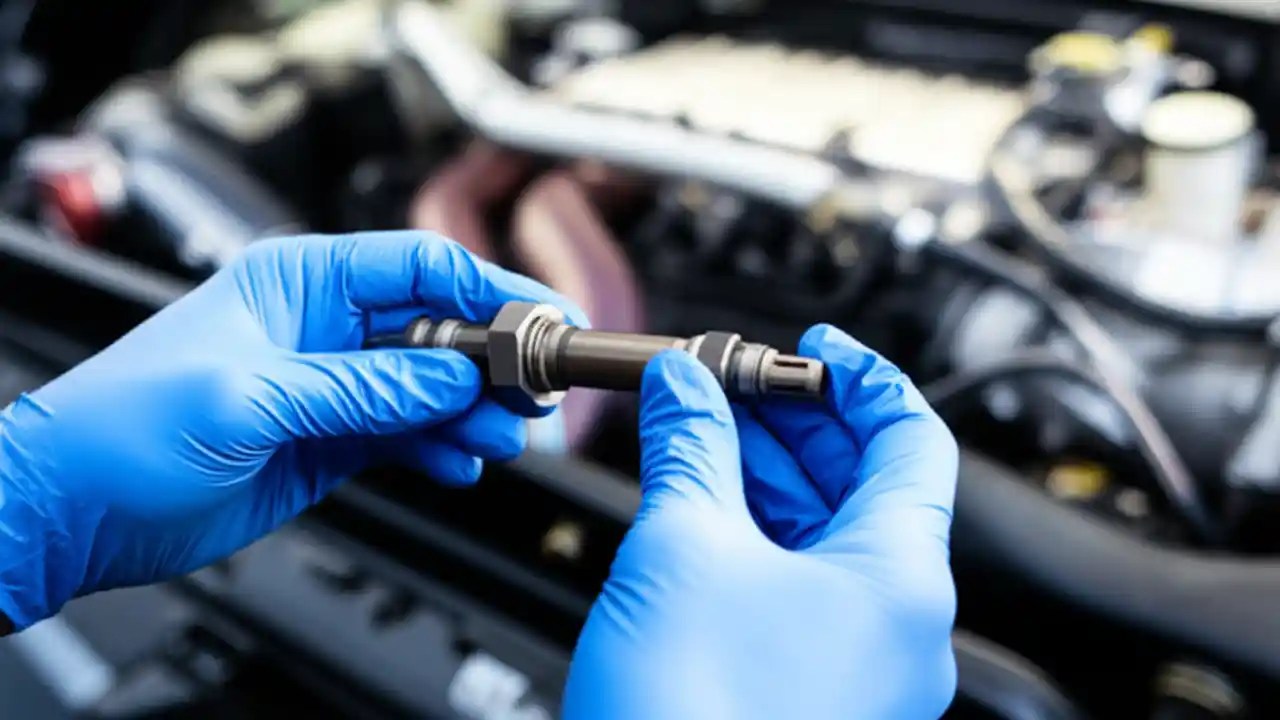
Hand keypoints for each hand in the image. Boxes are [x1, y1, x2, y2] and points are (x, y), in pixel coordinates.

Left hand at [0, 231, 584, 629]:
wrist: (73, 512)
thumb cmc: (123, 428)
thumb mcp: (249, 398)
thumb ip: (359, 388)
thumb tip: (449, 381)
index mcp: (300, 282)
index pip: (418, 269)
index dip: (488, 288)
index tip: (541, 317)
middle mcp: (324, 328)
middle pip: (439, 330)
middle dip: (493, 361)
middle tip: (537, 393)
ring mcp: (333, 386)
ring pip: (432, 389)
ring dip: (474, 414)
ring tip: (504, 440)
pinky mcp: (331, 439)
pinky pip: (407, 436)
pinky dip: (440, 450)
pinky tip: (461, 464)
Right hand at [564, 325, 958, 719]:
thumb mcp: (683, 547)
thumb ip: (691, 448)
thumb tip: (683, 386)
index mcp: (902, 581)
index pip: (913, 439)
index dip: (861, 377)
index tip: (813, 347)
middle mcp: (899, 627)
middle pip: (866, 483)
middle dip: (795, 420)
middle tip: (729, 380)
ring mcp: (858, 666)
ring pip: (826, 536)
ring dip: (767, 472)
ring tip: (703, 427)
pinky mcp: (811, 692)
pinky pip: (798, 587)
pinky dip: (755, 533)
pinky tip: (701, 500)